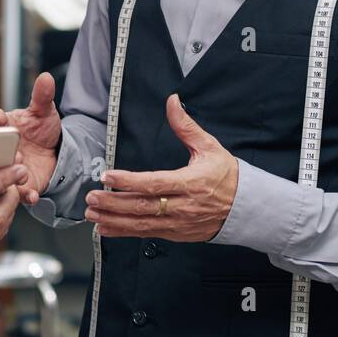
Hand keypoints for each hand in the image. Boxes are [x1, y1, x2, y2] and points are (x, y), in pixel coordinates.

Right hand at [0, 72, 60, 205]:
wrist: (54, 153)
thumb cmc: (41, 129)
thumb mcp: (44, 112)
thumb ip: (42, 97)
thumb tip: (46, 78)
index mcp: (1, 128)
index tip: (1, 118)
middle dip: (1, 153)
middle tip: (13, 152)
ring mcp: (5, 170)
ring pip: (0, 175)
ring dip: (9, 176)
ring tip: (22, 173)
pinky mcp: (17, 186)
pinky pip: (16, 193)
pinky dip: (24, 195)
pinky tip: (31, 195)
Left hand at [83, 94, 237, 242]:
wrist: (246, 207)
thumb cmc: (227, 176)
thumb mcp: (209, 147)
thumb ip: (186, 126)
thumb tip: (172, 102)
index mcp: (190, 182)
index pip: (154, 183)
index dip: (129, 181)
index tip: (108, 176)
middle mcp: (183, 205)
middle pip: (142, 206)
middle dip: (113, 203)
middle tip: (91, 198)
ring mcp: (179, 222)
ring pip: (141, 224)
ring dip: (114, 220)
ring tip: (92, 214)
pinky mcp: (176, 233)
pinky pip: (147, 235)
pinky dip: (124, 232)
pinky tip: (106, 229)